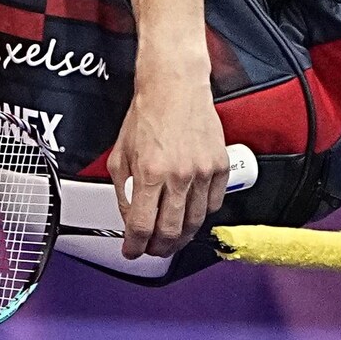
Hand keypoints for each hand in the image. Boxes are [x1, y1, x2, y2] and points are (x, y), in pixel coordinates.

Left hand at [106, 55, 228, 260]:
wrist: (175, 88)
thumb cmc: (147, 116)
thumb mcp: (120, 155)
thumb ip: (123, 191)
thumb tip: (130, 220)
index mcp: (149, 172)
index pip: (142, 225)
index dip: (135, 246)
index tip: (132, 252)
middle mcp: (178, 175)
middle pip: (171, 231)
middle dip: (159, 248)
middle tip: (152, 250)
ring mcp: (203, 172)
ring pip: (196, 223)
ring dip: (181, 237)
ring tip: (171, 238)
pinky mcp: (220, 167)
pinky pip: (214, 205)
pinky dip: (201, 216)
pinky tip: (190, 216)